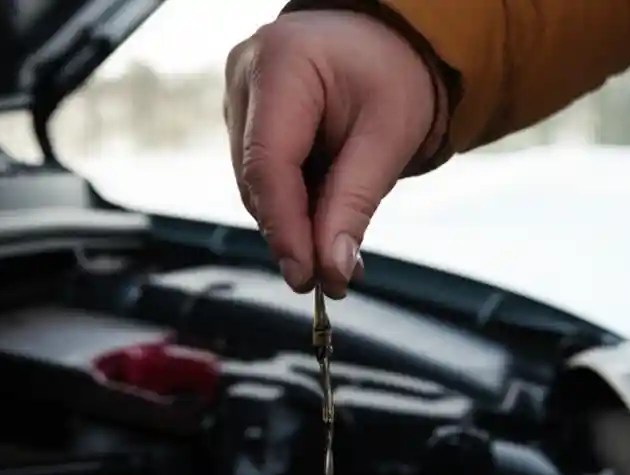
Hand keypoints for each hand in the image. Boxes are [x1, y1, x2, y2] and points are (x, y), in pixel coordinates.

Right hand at [225, 10, 440, 296]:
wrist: (386, 40)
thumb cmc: (391, 72)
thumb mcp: (389, 136)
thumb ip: (356, 203)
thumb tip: (332, 270)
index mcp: (280, 65)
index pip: (267, 164)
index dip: (284, 228)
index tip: (307, 276)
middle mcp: (244, 77)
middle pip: (257, 180)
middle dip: (293, 234)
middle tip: (332, 279)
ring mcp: (238, 99)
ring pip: (256, 186)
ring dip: (294, 224)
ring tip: (337, 252)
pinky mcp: (244, 121)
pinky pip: (262, 177)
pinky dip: (293, 206)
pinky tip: (324, 223)